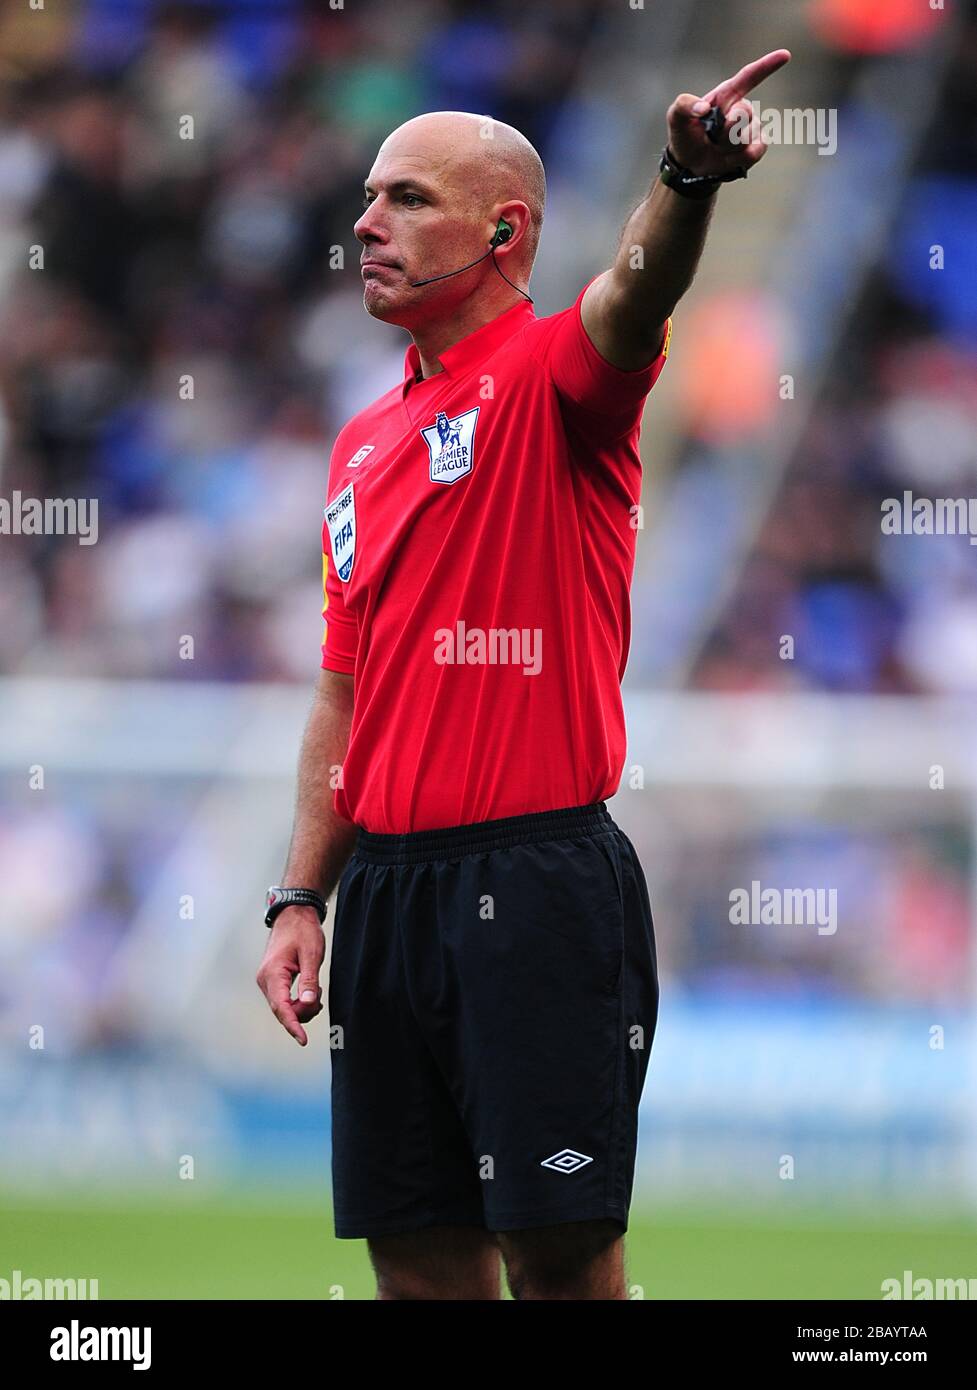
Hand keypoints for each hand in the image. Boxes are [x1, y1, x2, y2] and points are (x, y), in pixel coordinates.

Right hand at [256, 907, 324, 1045]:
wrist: (294, 915)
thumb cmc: (303, 930)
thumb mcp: (312, 954)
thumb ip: (309, 980)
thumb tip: (308, 1003)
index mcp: (273, 974)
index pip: (281, 1007)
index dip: (293, 1025)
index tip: (303, 1040)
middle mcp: (265, 980)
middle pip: (283, 1010)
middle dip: (303, 1012)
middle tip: (319, 999)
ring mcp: (267, 981)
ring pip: (284, 1007)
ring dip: (302, 1007)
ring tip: (316, 990)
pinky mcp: (272, 981)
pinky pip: (284, 1000)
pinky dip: (298, 1001)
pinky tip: (310, 993)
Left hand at [666, 49, 790, 177]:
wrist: (690, 164)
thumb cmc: (685, 134)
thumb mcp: (675, 116)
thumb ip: (684, 104)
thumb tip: (704, 108)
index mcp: (727, 95)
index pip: (749, 77)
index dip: (767, 66)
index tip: (785, 55)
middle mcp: (743, 108)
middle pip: (744, 114)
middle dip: (725, 129)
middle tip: (712, 136)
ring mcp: (752, 128)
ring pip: (747, 136)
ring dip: (728, 147)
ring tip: (717, 147)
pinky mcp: (756, 147)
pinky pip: (755, 151)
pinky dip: (739, 158)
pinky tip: (729, 158)